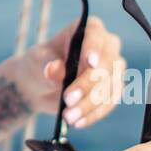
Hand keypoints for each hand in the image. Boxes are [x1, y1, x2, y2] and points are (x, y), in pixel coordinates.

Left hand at [33, 12, 126, 128]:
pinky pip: (110, 103)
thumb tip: (56, 70)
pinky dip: (94, 114)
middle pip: (107, 63)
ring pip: (110, 86)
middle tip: (67, 100)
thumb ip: (47, 64)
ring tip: (69, 117)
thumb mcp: (37, 61)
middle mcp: (105, 46)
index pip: (96, 34)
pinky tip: (78, 122)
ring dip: (90, 104)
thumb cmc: (39, 65)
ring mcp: (112, 68)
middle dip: (88, 84)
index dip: (95, 47)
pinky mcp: (112, 89)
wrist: (39, 86)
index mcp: (87, 29)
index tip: (90, 63)